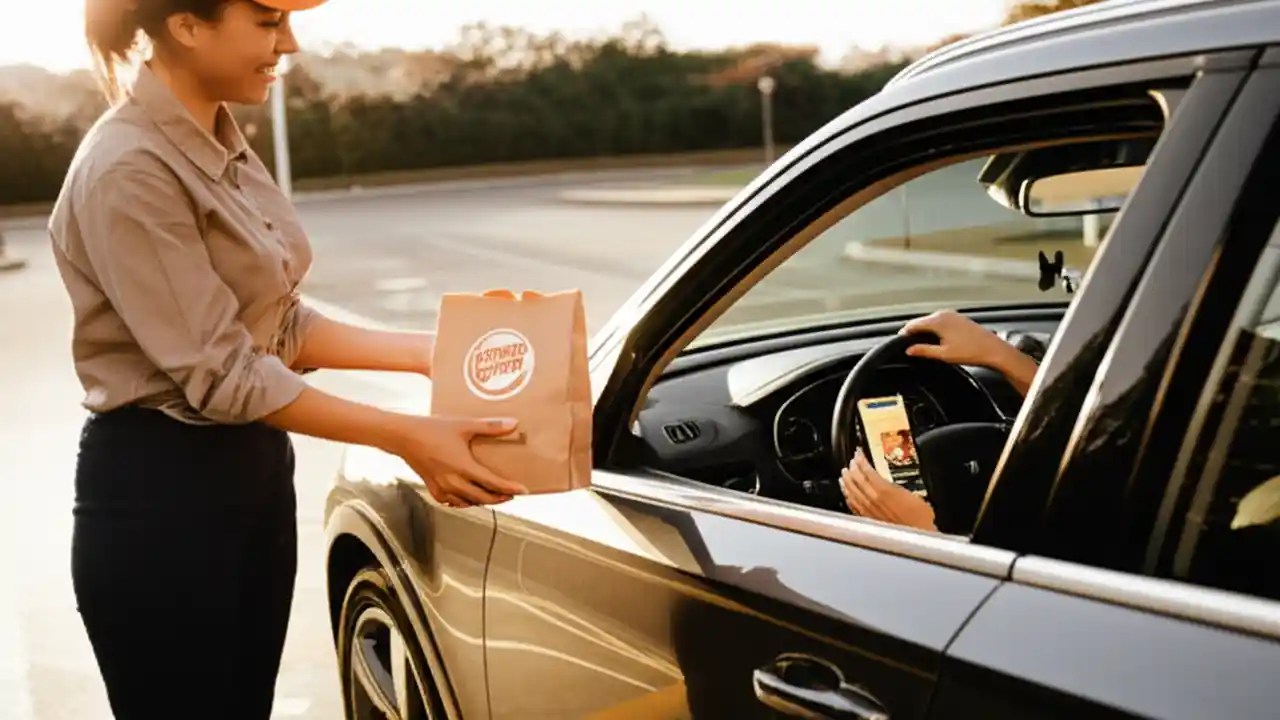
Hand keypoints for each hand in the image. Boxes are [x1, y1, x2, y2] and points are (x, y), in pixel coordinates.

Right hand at [385, 415, 527, 507]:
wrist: (403, 436)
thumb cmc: (432, 429)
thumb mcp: (464, 425)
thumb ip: (490, 427)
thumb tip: (514, 424)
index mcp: (463, 467)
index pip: (492, 483)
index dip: (509, 488)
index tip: (523, 491)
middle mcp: (453, 482)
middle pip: (482, 497)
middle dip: (499, 498)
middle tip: (512, 494)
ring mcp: (441, 487)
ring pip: (467, 502)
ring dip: (482, 501)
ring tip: (494, 496)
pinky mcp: (432, 488)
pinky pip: (451, 502)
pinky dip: (463, 502)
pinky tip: (468, 497)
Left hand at [840, 450, 935, 531]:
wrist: (918, 537)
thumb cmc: (920, 518)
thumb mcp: (912, 493)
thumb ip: (895, 486)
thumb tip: (889, 483)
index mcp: (884, 490)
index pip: (866, 470)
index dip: (860, 460)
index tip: (858, 453)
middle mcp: (872, 499)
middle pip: (856, 480)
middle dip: (852, 468)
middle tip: (851, 462)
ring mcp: (867, 510)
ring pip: (851, 492)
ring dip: (846, 482)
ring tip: (844, 475)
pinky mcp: (867, 519)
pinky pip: (853, 505)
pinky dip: (848, 497)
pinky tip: (847, 494)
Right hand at [899, 310, 1038, 394]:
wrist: (993, 349)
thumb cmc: (970, 352)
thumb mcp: (943, 354)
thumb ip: (923, 350)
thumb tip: (908, 350)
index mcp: (938, 321)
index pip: (914, 324)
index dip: (904, 333)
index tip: (899, 341)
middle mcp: (944, 314)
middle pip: (922, 321)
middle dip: (914, 332)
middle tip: (908, 345)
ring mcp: (952, 315)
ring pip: (931, 321)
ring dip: (924, 331)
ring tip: (921, 344)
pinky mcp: (958, 318)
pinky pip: (940, 321)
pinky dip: (934, 329)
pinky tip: (936, 339)